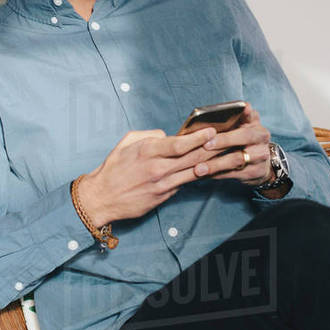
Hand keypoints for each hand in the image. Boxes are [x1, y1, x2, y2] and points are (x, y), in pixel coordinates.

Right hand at [76, 127, 217, 226]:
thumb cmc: (113, 169)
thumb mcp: (127, 142)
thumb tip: (167, 136)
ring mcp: (162, 185)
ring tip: (227, 156)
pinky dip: (198, 177)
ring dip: (212, 165)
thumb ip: (149, 136)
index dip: (199, 137)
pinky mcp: (163, 197)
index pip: (180, 143)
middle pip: (192, 158)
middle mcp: (157, 168)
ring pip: (193, 172)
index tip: (212, 131)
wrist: (102, 198)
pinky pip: (184, 184)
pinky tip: (210, 172)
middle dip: (212, 149)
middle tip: (228, 141)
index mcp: (148, 151)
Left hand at [194, 103, 276, 188]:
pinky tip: (203, 175)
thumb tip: (202, 120)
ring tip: (198, 169)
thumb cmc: (241, 142)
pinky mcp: (256, 172)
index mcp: (254, 123)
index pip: (251, 114)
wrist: (261, 164)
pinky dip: (217, 174)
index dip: (246, 111)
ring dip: (215, 164)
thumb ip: (227, 122)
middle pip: (245, 136)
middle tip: (206, 145)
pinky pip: (233, 173)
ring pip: (237, 159)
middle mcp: (261, 137)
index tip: (242, 108)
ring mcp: (260, 155)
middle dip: (224, 140)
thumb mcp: (238, 128)